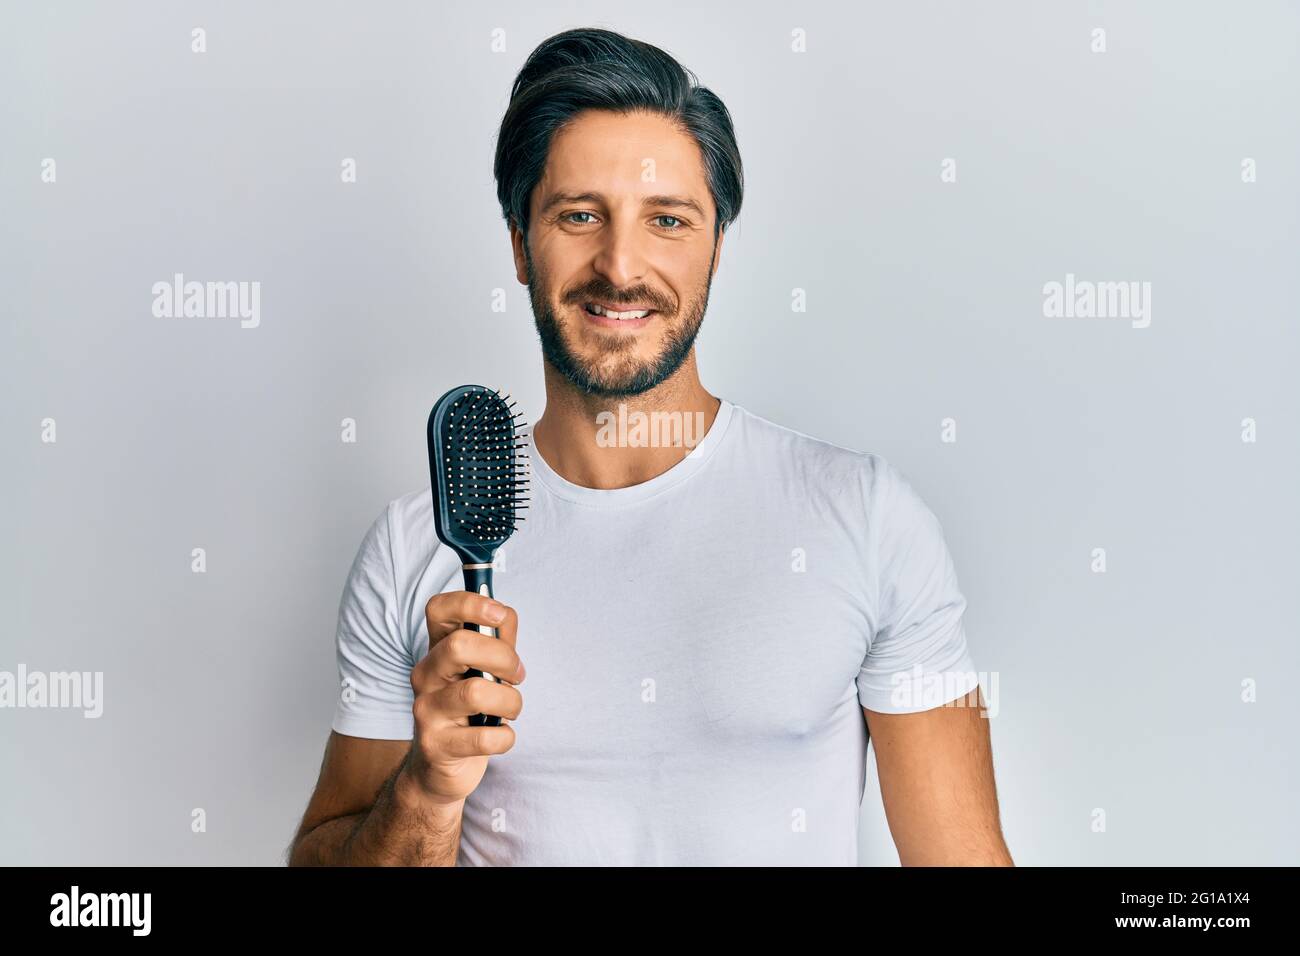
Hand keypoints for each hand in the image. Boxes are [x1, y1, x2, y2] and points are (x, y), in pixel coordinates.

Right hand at [399, 591, 523, 807]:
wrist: (439, 769)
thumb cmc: (469, 712)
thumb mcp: (484, 670)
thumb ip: (497, 640)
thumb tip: (504, 614)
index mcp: (437, 650)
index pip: (438, 608)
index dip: (470, 602)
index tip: (498, 613)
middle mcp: (425, 675)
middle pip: (459, 645)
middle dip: (503, 658)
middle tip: (516, 676)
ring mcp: (426, 711)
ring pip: (476, 692)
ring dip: (510, 702)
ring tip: (510, 710)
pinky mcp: (436, 745)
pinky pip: (484, 736)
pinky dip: (505, 738)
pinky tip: (500, 737)